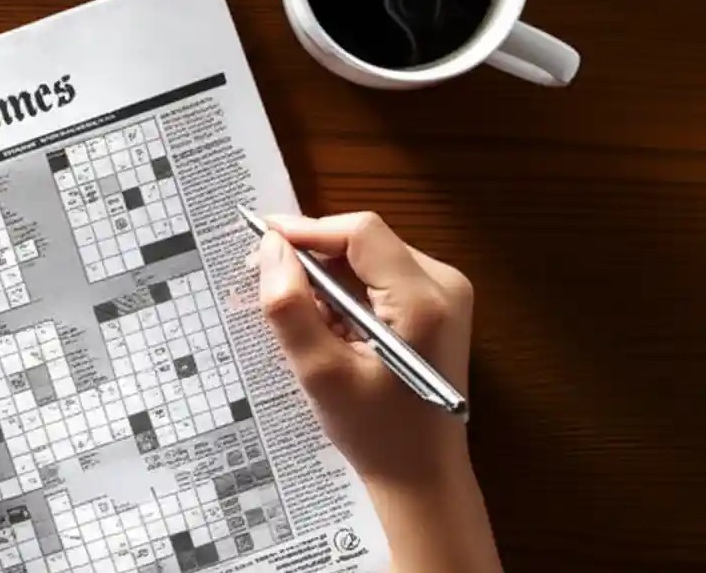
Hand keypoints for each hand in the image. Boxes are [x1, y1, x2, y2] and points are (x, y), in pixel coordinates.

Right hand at [257, 212, 499, 572]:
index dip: (306, 230)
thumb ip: (290, 306)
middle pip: (364, 241)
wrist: (423, 476)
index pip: (359, 233)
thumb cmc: (376, 433)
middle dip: (313, 256)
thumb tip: (270, 248)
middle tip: (268, 282)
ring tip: (302, 318)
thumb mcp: (320, 373)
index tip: (259, 240)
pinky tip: (329, 326)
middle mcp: (444, 284)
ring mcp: (445, 294)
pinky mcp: (437, 306)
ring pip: (368, 257)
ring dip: (327, 277)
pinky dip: (346, 291)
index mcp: (423, 300)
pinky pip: (380, 276)